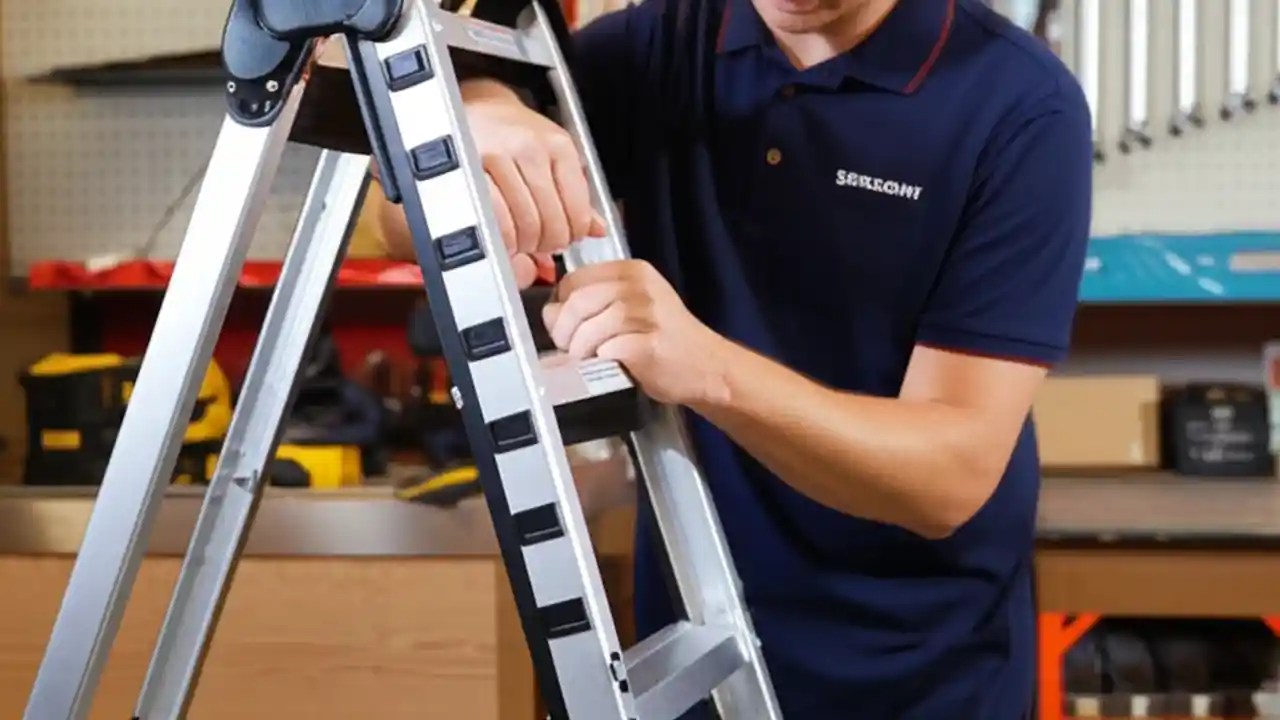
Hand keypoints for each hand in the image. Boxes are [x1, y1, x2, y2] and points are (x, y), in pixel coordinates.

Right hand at [462, 80, 606, 273]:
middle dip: (550, 242)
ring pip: (524, 220)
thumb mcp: (557, 155)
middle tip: (545, 245)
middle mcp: (530, 148)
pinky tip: (507, 238)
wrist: (481, 108)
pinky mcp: (471, 167)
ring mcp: (498, 156)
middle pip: (551, 218)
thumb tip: (598, 229)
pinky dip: (504, 236)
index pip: (577, 206)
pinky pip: (495, 216)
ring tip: (526, 242)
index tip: (569, 239)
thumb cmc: (520, 134)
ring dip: (527, 243)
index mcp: (559, 146)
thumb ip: (578, 195)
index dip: (575, 232)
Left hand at [542, 260, 731, 406]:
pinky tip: (606, 363)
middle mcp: (640, 286)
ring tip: (584, 357)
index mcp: (633, 271)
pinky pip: (611, 348)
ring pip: (591, 326)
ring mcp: (649, 314)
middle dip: (563, 328)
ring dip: (579, 347)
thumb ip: (594, 303)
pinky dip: (601, 358)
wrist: (707, 366)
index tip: (562, 325)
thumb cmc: (665, 338)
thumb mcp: (631, 307)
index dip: (559, 304)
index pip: (575, 279)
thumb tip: (550, 314)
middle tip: (567, 346)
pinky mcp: (653, 343)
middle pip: (579, 300)